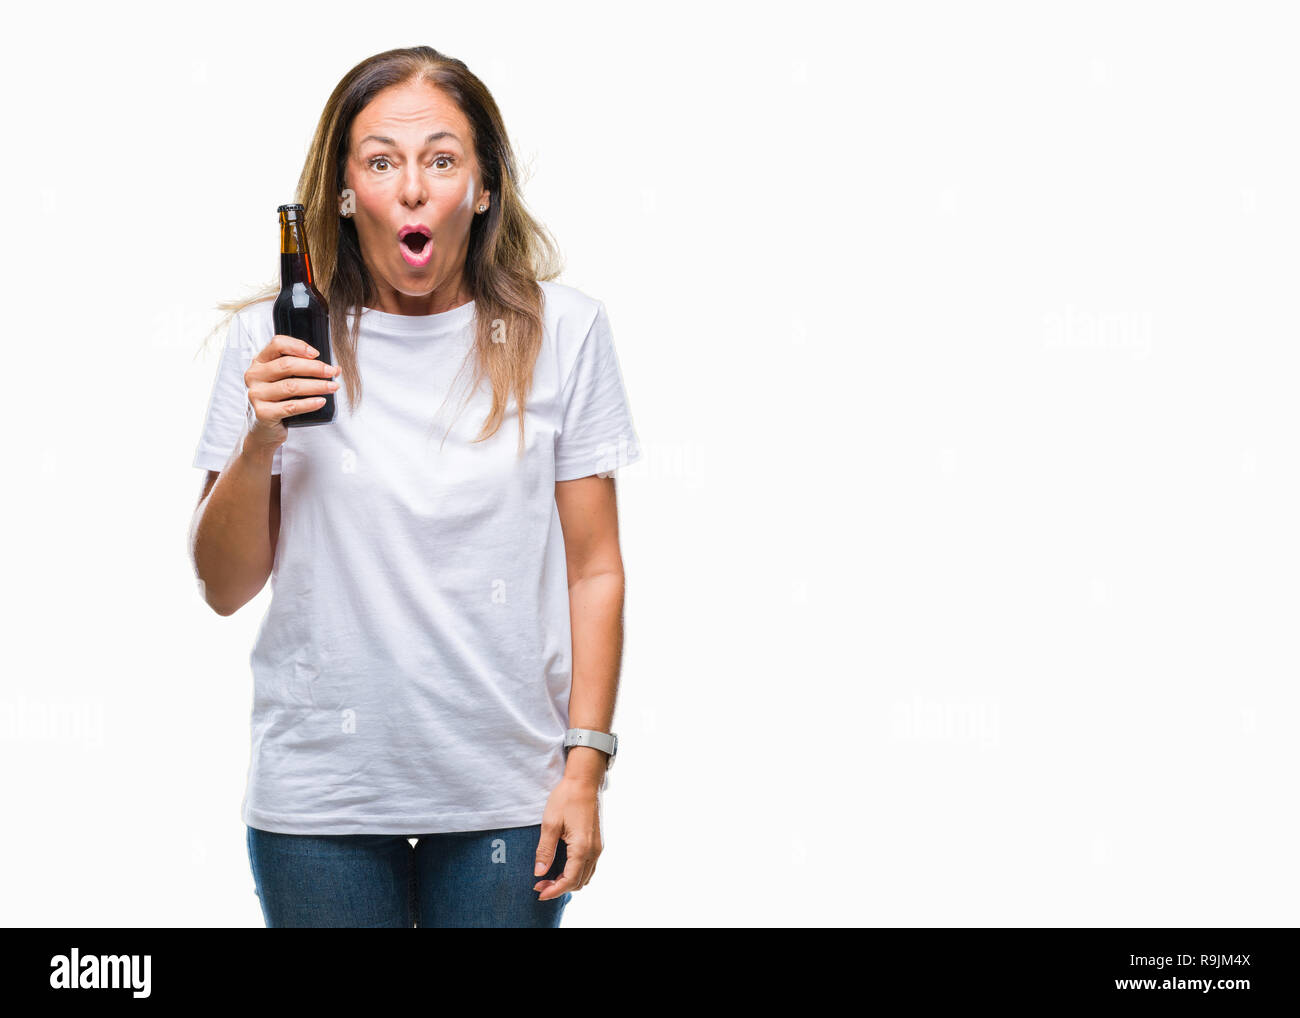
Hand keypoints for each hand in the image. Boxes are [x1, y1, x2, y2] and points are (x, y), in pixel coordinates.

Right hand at [242, 334, 340, 451]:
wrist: (263, 431)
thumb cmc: (277, 401)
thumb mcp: (284, 381)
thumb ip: (304, 371)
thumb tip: (335, 369)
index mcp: (259, 362)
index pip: (277, 344)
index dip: (298, 346)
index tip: (316, 354)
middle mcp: (254, 376)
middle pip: (287, 365)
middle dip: (314, 368)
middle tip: (332, 372)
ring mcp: (256, 395)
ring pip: (291, 386)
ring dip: (316, 386)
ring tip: (333, 387)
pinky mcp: (263, 413)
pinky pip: (291, 406)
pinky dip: (309, 403)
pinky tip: (321, 401)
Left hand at [533, 774, 602, 900]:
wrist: (585, 781)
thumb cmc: (566, 798)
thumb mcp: (550, 823)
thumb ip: (545, 850)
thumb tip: (539, 872)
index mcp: (581, 847)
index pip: (569, 880)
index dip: (553, 890)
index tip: (538, 892)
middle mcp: (594, 850)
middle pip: (579, 882)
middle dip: (559, 888)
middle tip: (540, 884)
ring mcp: (598, 846)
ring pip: (586, 876)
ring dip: (569, 882)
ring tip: (550, 878)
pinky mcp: (598, 842)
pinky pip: (589, 866)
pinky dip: (577, 873)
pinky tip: (562, 867)